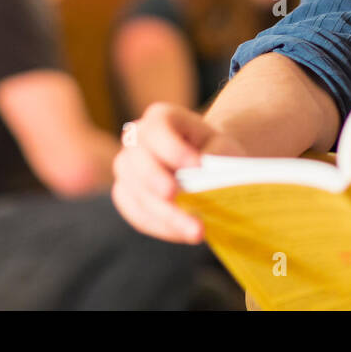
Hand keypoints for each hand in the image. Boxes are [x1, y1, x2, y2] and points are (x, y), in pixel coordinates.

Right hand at [111, 103, 247, 242]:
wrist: (209, 164)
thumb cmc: (217, 151)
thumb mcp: (223, 147)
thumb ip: (213, 158)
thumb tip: (202, 182)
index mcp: (161, 117)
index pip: (157, 128)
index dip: (172, 148)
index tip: (195, 165)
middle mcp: (136, 140)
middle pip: (136, 161)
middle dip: (155, 180)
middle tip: (175, 196)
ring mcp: (127, 169)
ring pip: (135, 192)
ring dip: (165, 214)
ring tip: (196, 231)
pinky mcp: (127, 196)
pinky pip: (137, 214)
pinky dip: (162, 227)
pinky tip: (186, 234)